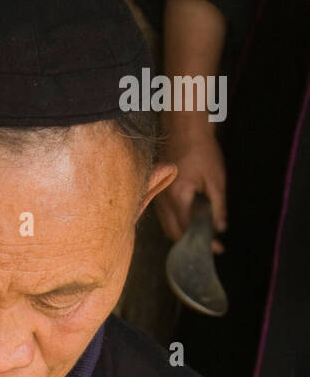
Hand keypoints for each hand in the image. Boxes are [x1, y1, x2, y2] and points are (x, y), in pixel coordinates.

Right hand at [155, 123, 227, 252]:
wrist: (182, 127)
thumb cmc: (201, 148)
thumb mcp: (216, 179)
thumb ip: (218, 206)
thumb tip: (220, 228)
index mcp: (178, 198)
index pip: (189, 230)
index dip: (203, 242)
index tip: (217, 249)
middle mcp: (162, 202)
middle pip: (174, 234)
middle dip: (191, 244)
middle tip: (210, 248)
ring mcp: (157, 198)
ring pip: (167, 227)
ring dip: (182, 236)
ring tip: (201, 239)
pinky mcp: (157, 193)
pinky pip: (164, 217)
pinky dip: (176, 225)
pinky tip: (188, 225)